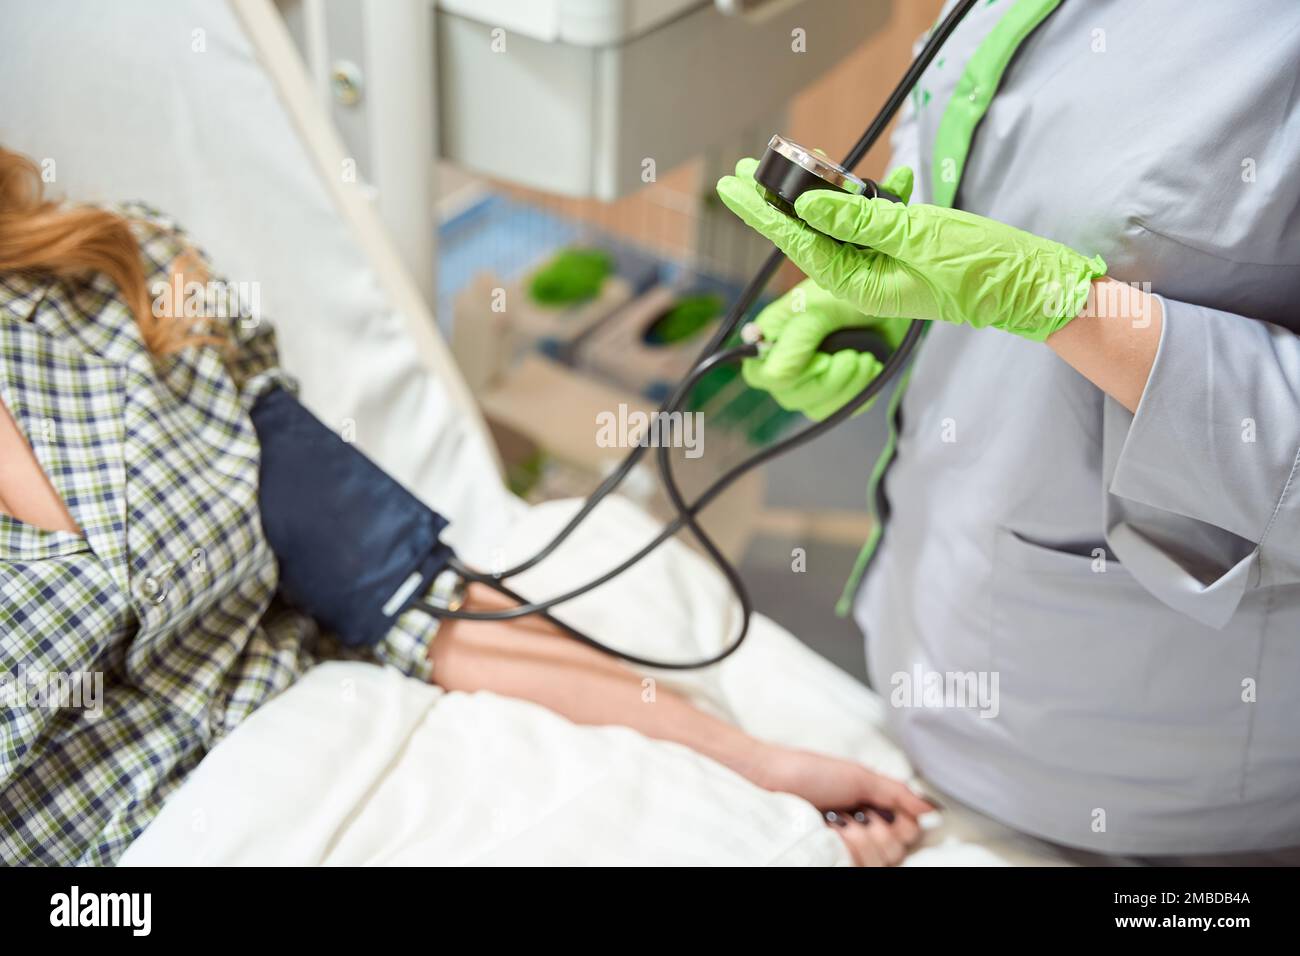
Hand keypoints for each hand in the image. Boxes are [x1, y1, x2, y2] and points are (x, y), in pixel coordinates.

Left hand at [718, 158, 1106, 341]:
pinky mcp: (897, 248)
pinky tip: (842, 174)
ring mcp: (879, 263)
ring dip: (811, 192)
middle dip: (772, 203)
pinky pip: (863, 220)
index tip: (733, 188)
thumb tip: (809, 206)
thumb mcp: (917, 238)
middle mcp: (861, 277)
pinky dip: (854, 195)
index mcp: (859, 286)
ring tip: (783, 162)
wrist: (1029, 282)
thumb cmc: (981, 269)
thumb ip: (861, 222)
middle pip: (805, 235)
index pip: (798, 245)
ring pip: (832, 224)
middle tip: (739, 174)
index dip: (763, 213)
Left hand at [751, 744, 935, 866]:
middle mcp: (862, 836)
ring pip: (879, 861)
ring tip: (836, 820)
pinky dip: (845, 846)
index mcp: (872, 813)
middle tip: (855, 812)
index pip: (909, 834)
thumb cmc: (808, 773)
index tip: (881, 809)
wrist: (769, 779)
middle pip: (897, 850)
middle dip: (879, 828)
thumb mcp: (859, 776)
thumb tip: (932, 808)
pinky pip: (857, 866)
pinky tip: (828, 832)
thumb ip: (897, 792)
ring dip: (860, 837)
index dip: (902, 824)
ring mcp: (845, 851)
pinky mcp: (829, 861)